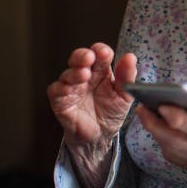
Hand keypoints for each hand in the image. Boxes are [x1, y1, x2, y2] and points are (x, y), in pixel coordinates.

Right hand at [47, 43, 136, 187]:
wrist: (101, 136)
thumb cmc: (111, 112)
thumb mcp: (125, 94)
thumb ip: (127, 76)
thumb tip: (130, 57)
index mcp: (102, 71)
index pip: (99, 55)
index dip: (101, 51)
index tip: (104, 52)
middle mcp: (86, 76)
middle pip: (80, 59)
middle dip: (82, 55)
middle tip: (89, 57)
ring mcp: (72, 87)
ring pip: (68, 73)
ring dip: (74, 72)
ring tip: (84, 74)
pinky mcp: (61, 101)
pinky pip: (56, 90)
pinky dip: (61, 87)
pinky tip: (68, 88)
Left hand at [136, 89, 186, 187]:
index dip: (181, 118)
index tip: (164, 105)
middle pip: (178, 141)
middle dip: (157, 124)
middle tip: (143, 106)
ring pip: (173, 149)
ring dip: (156, 132)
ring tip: (146, 112)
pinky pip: (175, 155)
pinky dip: (163, 141)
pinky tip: (158, 127)